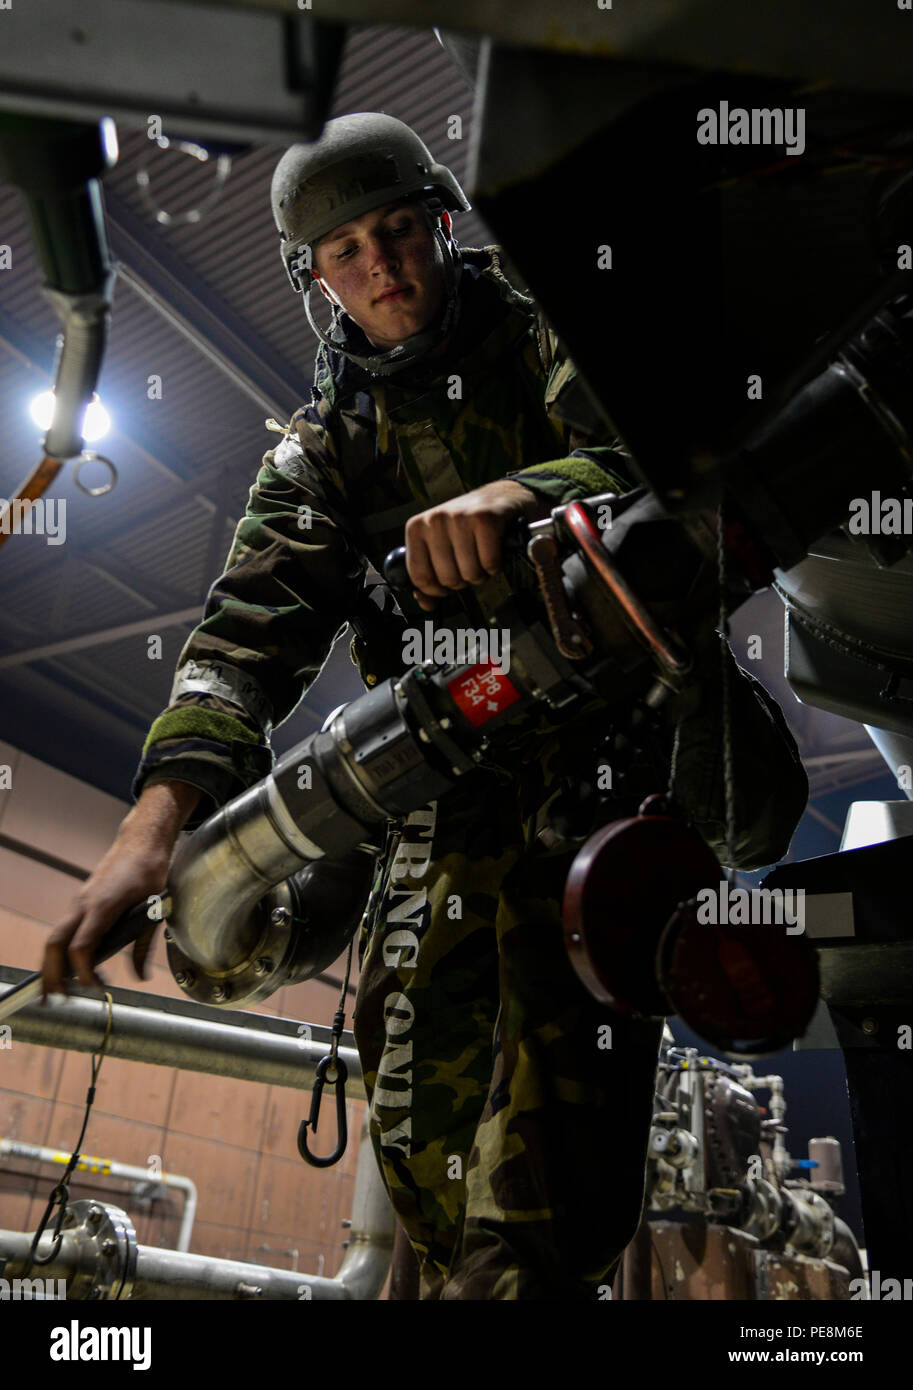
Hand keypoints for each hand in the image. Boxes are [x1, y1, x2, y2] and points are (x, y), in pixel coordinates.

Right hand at [40, 781, 200, 997]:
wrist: (141, 842)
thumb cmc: (149, 871)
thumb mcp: (156, 909)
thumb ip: (143, 945)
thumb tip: (140, 977)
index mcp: (103, 906)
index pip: (82, 946)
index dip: (83, 971)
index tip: (95, 987)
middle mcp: (84, 904)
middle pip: (54, 943)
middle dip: (51, 973)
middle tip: (54, 999)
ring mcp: (80, 903)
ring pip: (55, 937)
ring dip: (51, 965)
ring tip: (56, 991)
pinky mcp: (82, 902)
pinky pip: (64, 930)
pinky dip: (60, 951)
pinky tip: (69, 969)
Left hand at [405, 479, 546, 611]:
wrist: (501, 497)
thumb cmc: (469, 527)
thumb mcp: (441, 546)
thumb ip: (430, 576)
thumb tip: (426, 604)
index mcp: (417, 527)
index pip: (419, 576)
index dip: (436, 590)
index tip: (446, 585)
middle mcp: (435, 519)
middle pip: (447, 578)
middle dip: (463, 580)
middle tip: (469, 564)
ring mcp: (460, 517)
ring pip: (469, 573)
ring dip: (481, 573)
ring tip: (482, 557)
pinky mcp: (485, 518)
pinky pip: (489, 563)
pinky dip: (495, 565)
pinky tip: (494, 551)